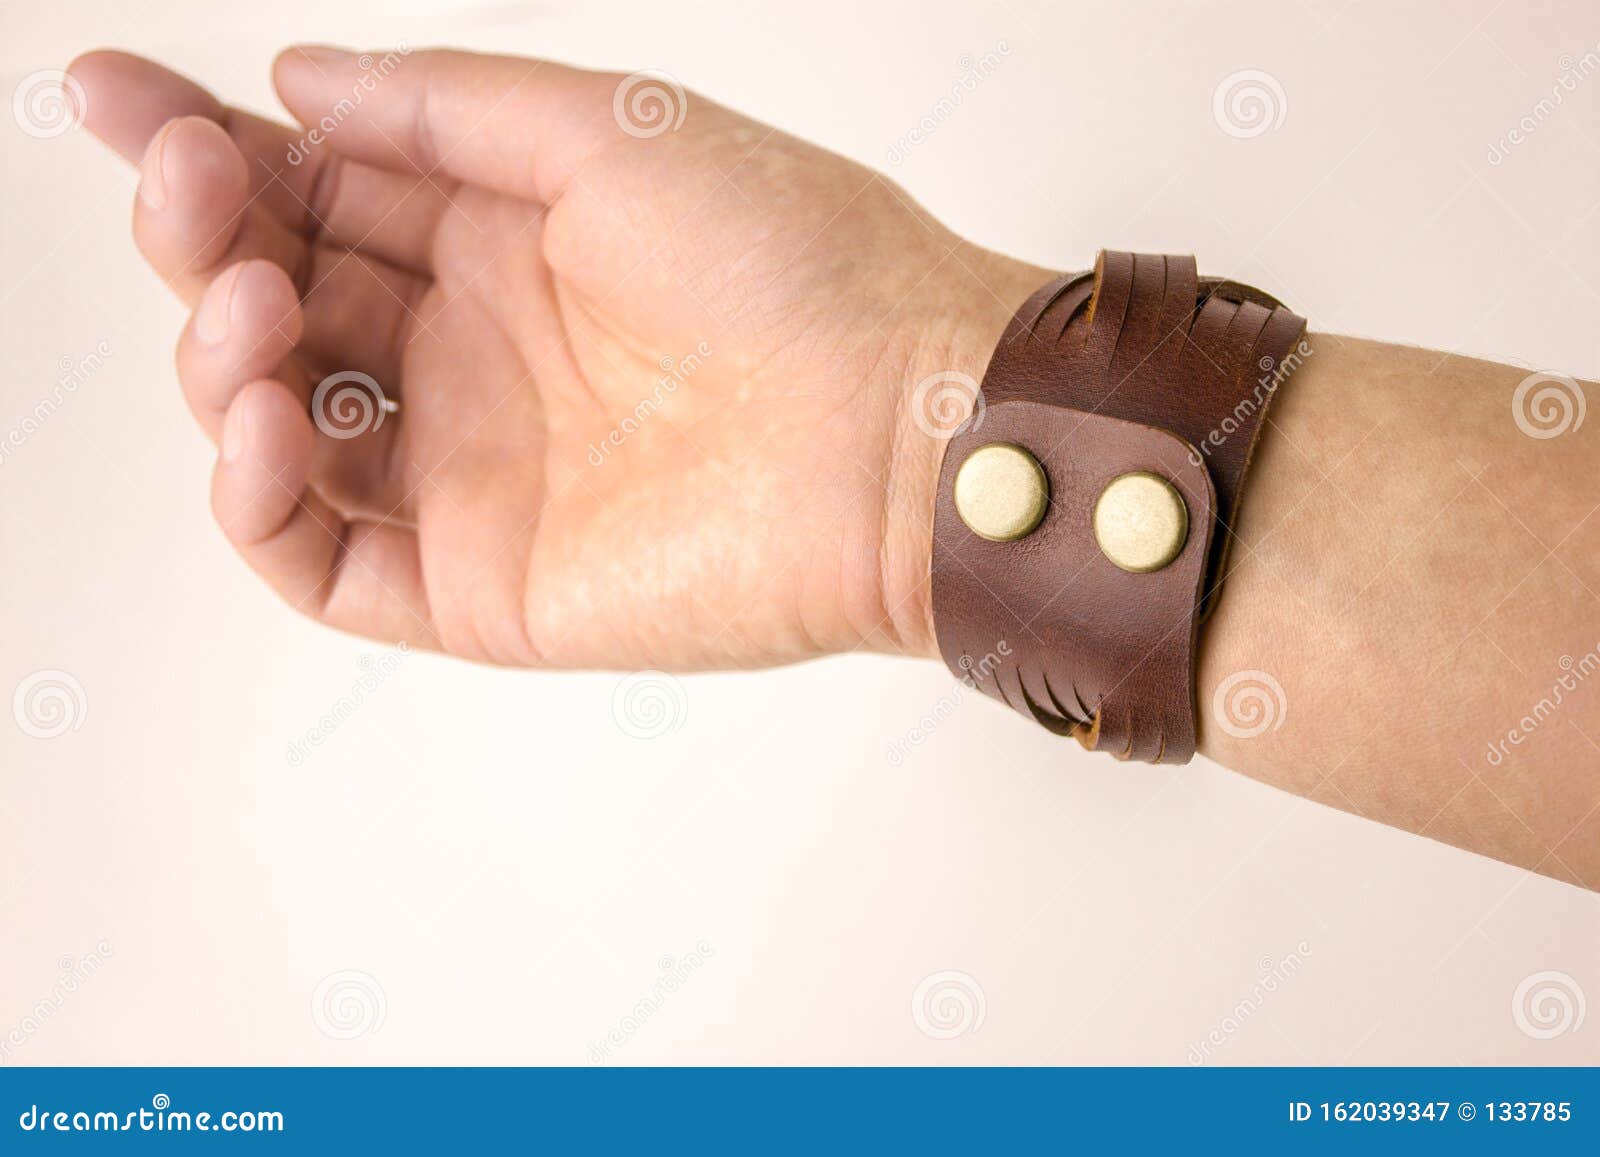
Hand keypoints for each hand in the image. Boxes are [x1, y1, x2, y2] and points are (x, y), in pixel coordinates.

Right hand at [69, 47, 1043, 667]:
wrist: (902, 426)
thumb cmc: (799, 265)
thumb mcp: (611, 134)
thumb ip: (445, 112)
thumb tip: (295, 82)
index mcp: (505, 241)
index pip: (320, 191)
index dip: (207, 144)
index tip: (108, 93)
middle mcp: (474, 356)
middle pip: (281, 297)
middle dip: (207, 235)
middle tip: (197, 189)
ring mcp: (469, 473)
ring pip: (277, 425)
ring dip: (223, 355)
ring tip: (256, 301)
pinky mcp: (477, 583)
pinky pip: (317, 555)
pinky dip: (259, 494)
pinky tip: (269, 417)